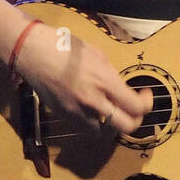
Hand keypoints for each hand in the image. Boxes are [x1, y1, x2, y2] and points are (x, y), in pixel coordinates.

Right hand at [12, 20, 152, 134]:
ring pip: (106, 132)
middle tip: (134, 109)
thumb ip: (111, 75)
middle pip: (127, 127)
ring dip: (113, 125)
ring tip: (113, 112)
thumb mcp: (97, 54)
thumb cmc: (65, 47)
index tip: (145, 94)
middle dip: (136, 120)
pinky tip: (94, 111)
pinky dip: (94, 124)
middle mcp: (93, 102)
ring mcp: (77, 112)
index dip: (147, 103)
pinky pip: (86, 128)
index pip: (136, 107)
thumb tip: (120, 88)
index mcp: (104, 81)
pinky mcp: (65, 117)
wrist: (33, 53)